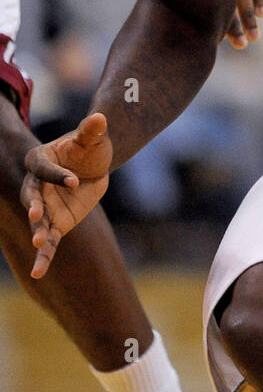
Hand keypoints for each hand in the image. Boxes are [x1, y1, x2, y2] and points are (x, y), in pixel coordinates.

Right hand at [21, 113, 111, 278]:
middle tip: (34, 215)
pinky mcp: (56, 223)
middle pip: (32, 196)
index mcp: (39, 160)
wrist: (94, 165)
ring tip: (38, 243)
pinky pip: (49, 243)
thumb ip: (92, 130)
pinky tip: (37, 273)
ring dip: (38, 232)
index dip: (58, 176)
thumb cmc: (89, 148)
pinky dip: (44, 257)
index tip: (75, 181)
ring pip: (38, 222)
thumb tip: (101, 117)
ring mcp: (45, 206)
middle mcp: (37, 185)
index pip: (44, 169)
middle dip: (34, 206)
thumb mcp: (93, 138)